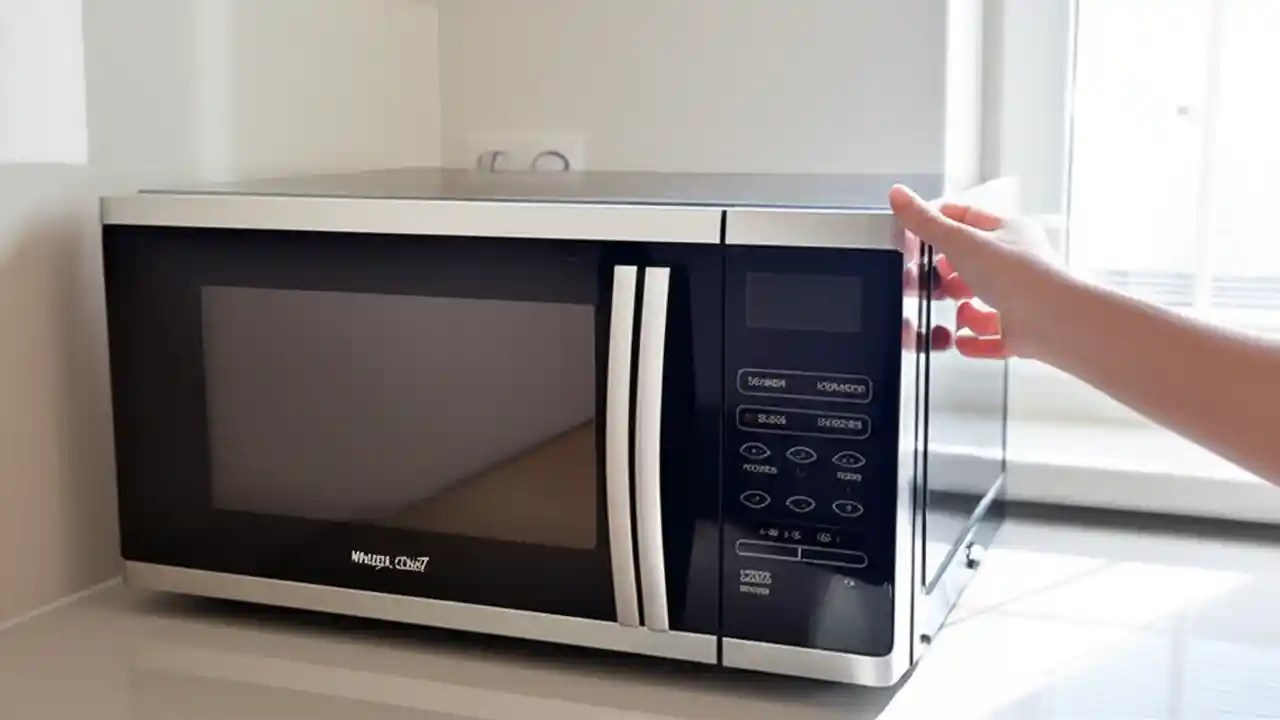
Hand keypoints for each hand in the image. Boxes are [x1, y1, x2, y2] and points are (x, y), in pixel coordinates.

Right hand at [890, 184, 1065, 358]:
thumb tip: (898, 195)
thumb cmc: (1021, 276)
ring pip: (984, 300)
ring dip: (964, 309)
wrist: (1054, 321)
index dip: (940, 222)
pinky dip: (974, 341)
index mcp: (1008, 232)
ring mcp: (1020, 299)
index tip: (916, 229)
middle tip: (930, 277)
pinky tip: (961, 341)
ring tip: (955, 309)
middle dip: (949, 273)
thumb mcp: (961, 242)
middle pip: (974, 263)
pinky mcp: (1020, 331)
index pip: (968, 218)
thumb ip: (925, 222)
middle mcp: (1017, 263)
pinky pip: (991, 338)